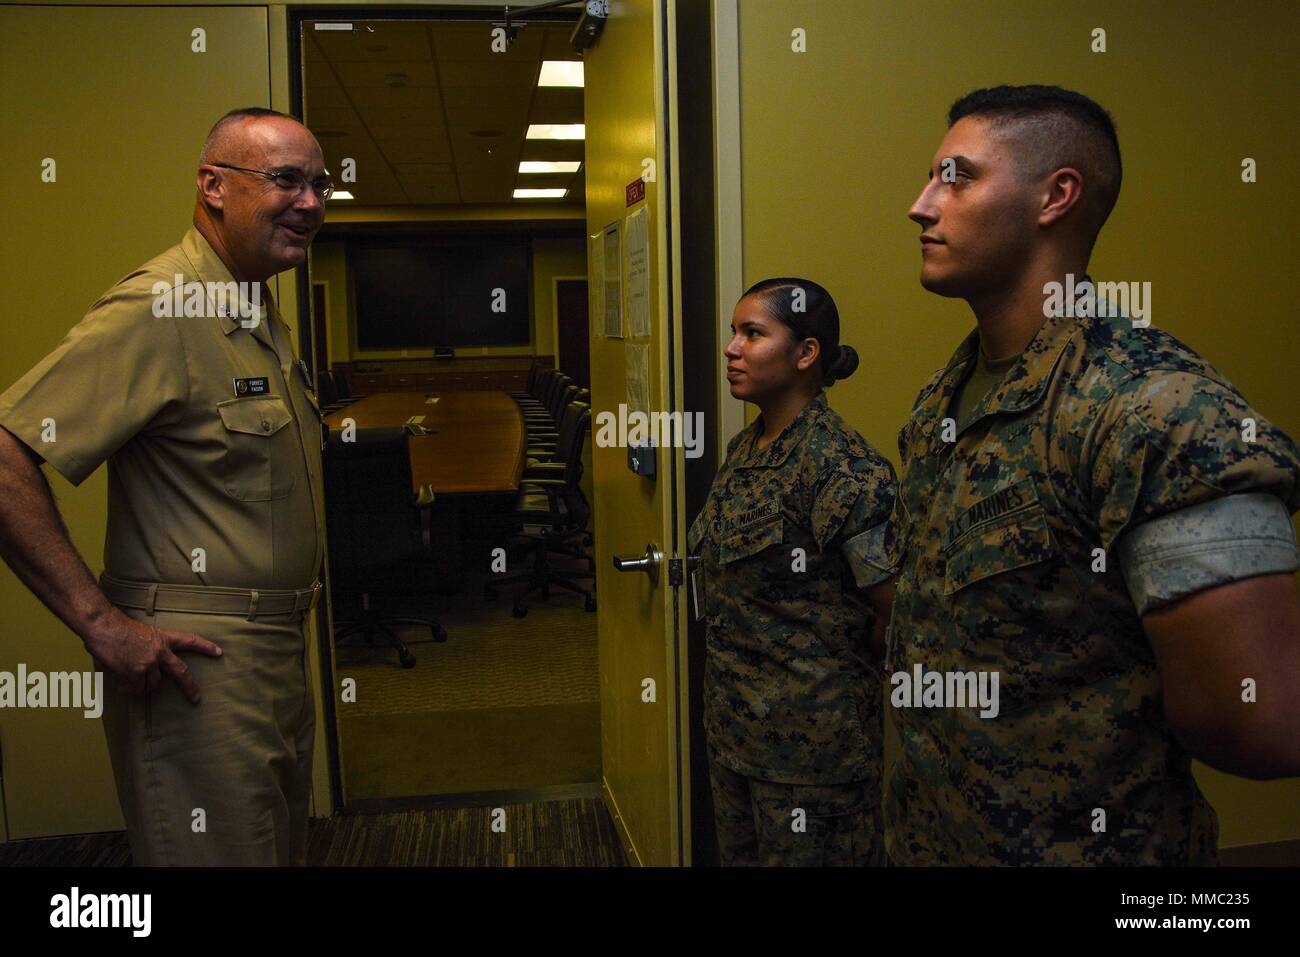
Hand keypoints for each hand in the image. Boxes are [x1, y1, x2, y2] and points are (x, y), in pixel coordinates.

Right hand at [84, 608, 221, 702]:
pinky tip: (121, 684)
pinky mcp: (133, 674)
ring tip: (131, 679)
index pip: (190, 641)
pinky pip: (135, 689)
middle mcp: (159, 652)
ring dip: (144, 686)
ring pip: (152, 685)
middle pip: (180, 672)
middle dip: (189, 687)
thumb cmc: (117, 626)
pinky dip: (129, 689)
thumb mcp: (142, 632)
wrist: (102, 625)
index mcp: (163, 638)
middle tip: (195, 698)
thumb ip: (150, 646)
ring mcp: (147, 664)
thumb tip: (149, 662)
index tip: (218, 652)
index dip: (205, 647)